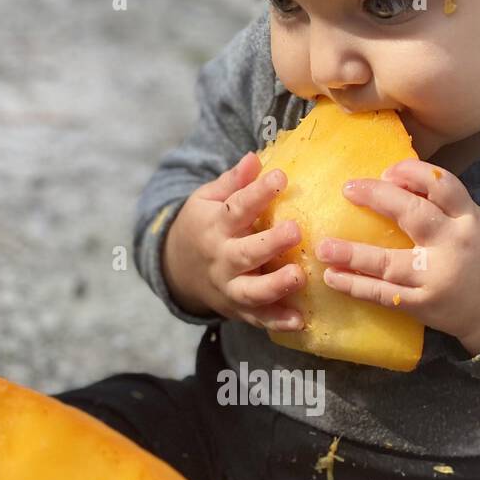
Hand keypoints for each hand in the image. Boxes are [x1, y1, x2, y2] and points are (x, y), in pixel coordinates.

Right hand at [162, 152, 305, 330]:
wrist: (178, 270)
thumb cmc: (203, 226)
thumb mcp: (207, 199)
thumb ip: (232, 182)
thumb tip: (255, 158)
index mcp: (215, 226)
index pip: (236, 208)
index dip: (257, 193)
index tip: (281, 177)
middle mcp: (221, 259)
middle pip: (245, 254)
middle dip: (270, 244)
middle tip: (295, 231)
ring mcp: (229, 287)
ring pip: (251, 291)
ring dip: (275, 286)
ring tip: (299, 277)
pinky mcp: (239, 309)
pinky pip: (258, 318)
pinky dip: (277, 321)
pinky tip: (300, 320)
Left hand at [314, 159, 479, 355]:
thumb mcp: (477, 221)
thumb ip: (445, 206)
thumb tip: (398, 181)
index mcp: (469, 218)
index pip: (442, 185)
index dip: (412, 172)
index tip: (387, 172)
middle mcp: (453, 245)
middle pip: (414, 215)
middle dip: (379, 199)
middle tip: (348, 190)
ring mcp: (436, 278)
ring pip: (390, 263)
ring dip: (353, 254)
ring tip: (323, 247)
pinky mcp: (423, 304)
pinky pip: (385, 295)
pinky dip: (357, 286)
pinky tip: (334, 277)